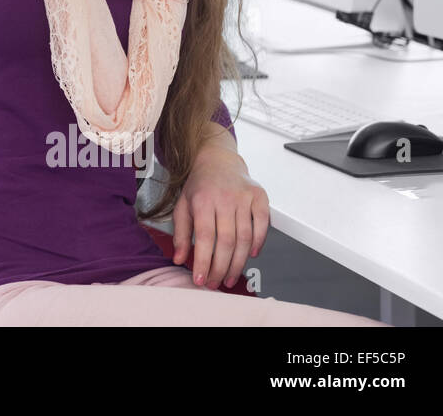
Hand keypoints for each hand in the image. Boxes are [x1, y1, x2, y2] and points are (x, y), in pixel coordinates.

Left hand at [171, 138, 269, 289]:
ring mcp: (244, 197)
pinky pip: (263, 225)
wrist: (217, 160)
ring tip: (230, 277)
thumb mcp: (182, 205)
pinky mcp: (260, 197)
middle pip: (226, 241)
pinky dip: (259, 242)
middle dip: (221, 267)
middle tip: (215, 283)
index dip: (203, 261)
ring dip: (239, 262)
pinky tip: (251, 256)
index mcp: (202, 200)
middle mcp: (224, 199)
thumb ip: (180, 233)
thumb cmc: (199, 185)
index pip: (204, 237)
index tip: (200, 279)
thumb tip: (179, 258)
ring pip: (245, 237)